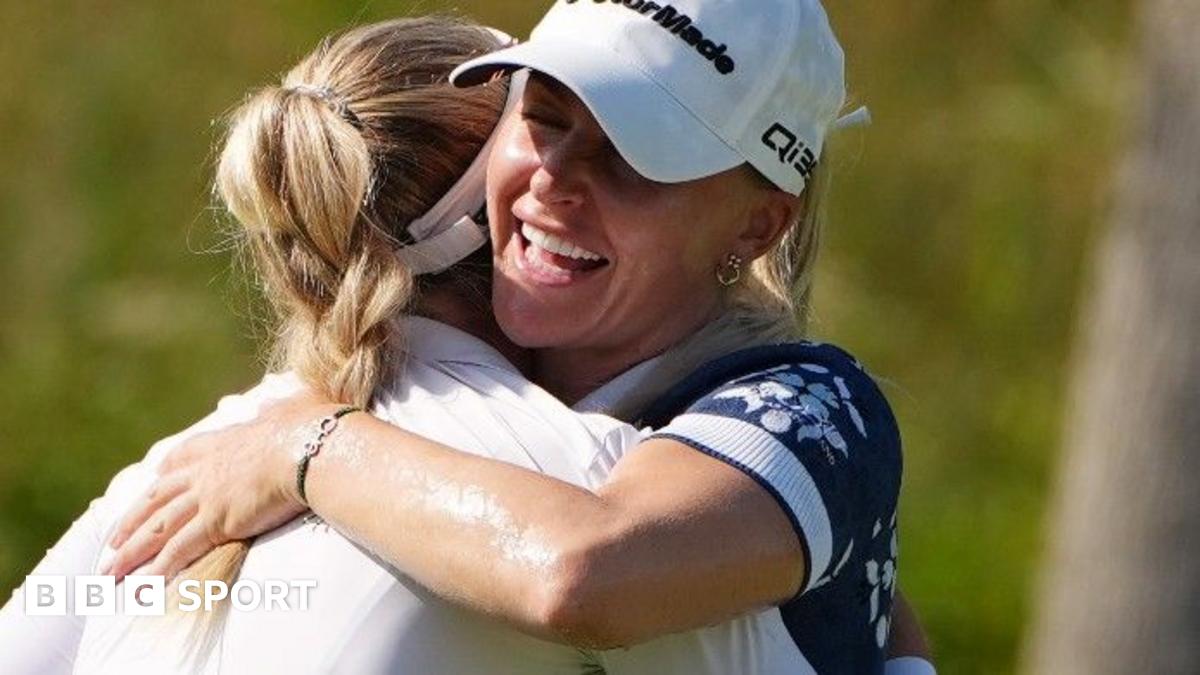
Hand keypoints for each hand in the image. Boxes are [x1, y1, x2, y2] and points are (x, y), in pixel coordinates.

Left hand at [102, 390, 343, 581]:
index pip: (181, 459)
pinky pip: (178, 550)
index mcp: (221, 444)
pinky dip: (159, 569)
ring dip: (131, 553)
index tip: (151, 481)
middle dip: (130, 523)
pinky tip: (144, 585)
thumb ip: (278, 410)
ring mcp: (206, 498)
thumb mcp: (289, 411)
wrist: (308, 450)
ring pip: (157, 529)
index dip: (163, 474)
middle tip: (112, 542)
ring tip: (111, 573)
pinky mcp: (215, 522)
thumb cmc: (308, 430)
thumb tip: (277, 404)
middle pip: (156, 500)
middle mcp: (204, 472)